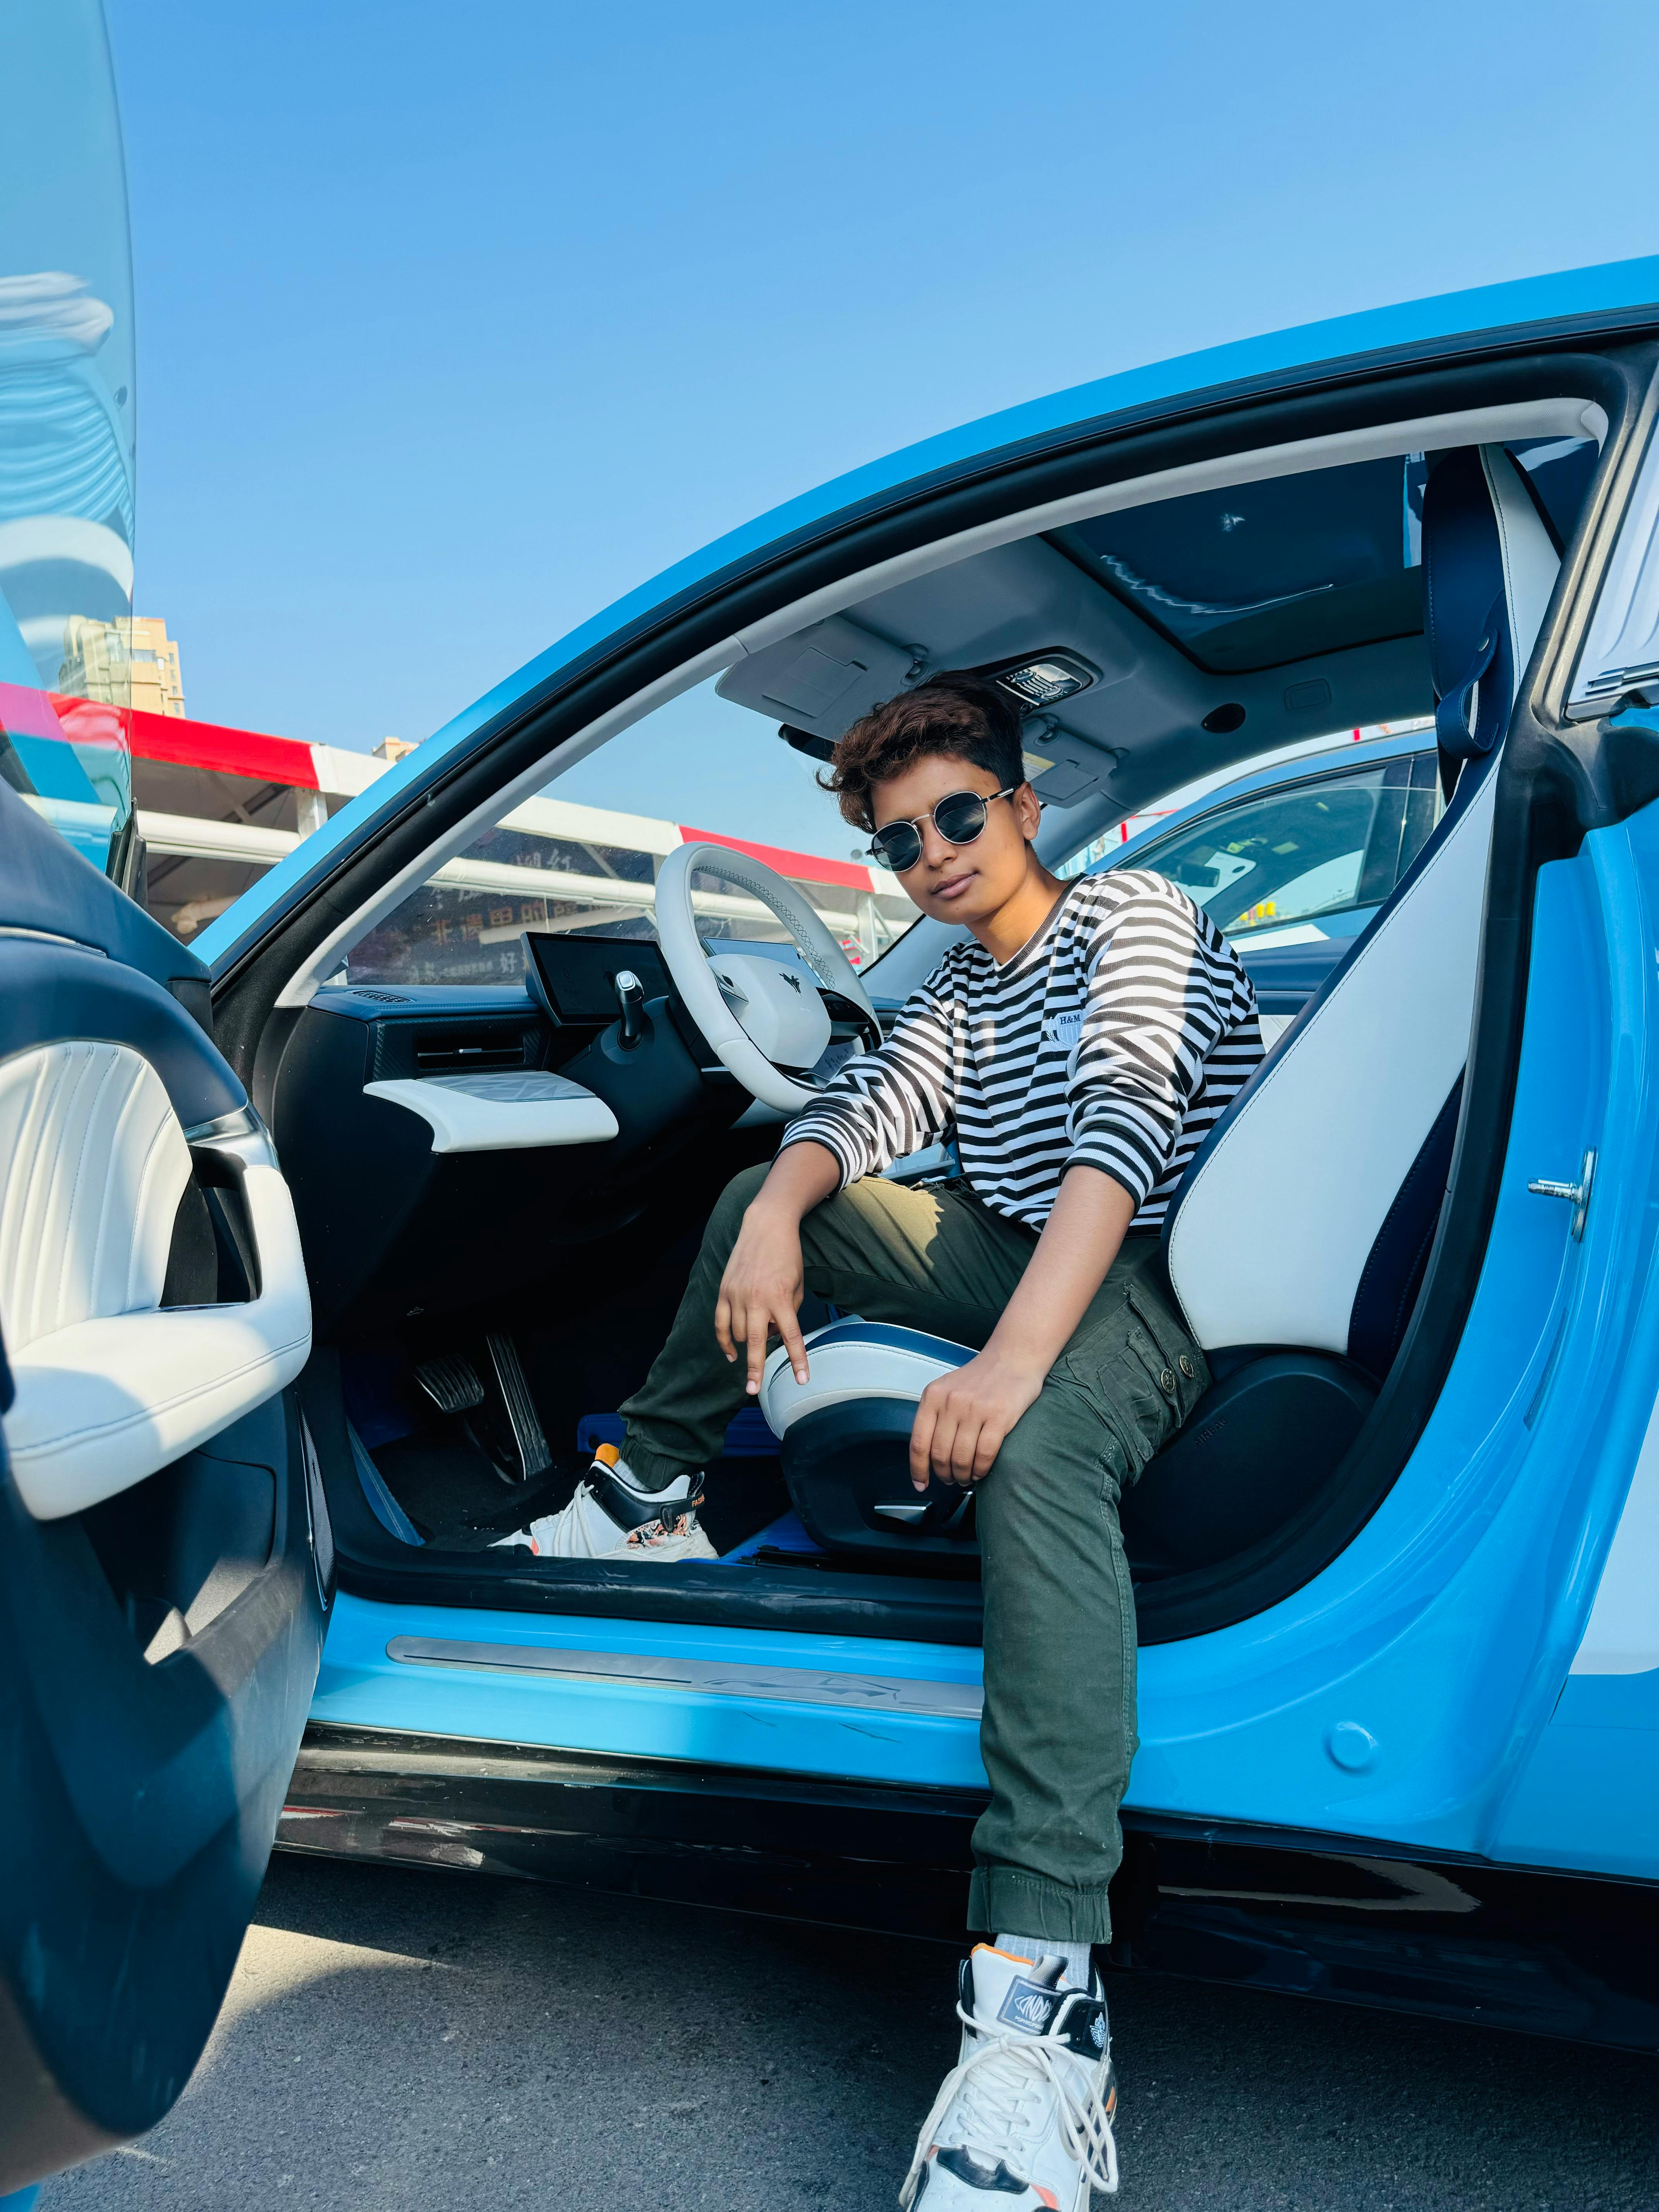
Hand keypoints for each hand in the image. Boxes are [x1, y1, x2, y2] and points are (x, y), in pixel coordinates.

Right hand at [715, 1199, 810, 1397]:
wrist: (766, 1226)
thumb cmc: (788, 1257)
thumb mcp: (798, 1285)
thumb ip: (789, 1312)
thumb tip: (773, 1335)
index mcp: (781, 1297)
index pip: (791, 1336)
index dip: (797, 1360)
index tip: (802, 1380)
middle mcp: (757, 1298)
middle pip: (755, 1342)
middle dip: (755, 1368)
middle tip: (753, 1390)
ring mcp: (736, 1295)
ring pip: (739, 1334)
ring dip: (749, 1341)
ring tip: (762, 1328)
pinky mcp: (724, 1291)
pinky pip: (720, 1323)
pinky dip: (725, 1341)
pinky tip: (731, 1353)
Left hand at [908, 1348, 1045, 1490]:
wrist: (1013, 1357)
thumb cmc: (981, 1378)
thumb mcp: (948, 1390)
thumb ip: (937, 1417)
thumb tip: (928, 1456)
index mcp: (933, 1396)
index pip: (919, 1443)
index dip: (918, 1469)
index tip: (921, 1484)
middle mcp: (950, 1402)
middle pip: (940, 1455)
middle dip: (944, 1475)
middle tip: (951, 1479)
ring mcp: (974, 1409)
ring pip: (961, 1458)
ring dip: (963, 1475)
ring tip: (967, 1477)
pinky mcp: (999, 1416)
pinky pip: (984, 1455)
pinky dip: (981, 1469)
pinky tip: (982, 1470)